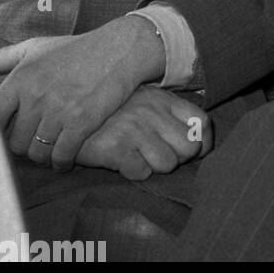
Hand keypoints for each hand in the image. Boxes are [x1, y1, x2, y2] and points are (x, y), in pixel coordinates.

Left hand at [0, 17, 165, 171]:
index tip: (0, 139)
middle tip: (33, 142)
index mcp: (21, 79)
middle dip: (23, 146)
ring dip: (42, 156)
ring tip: (48, 150)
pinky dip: (62, 163)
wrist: (120, 49)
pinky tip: (65, 158)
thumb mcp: (34, 47)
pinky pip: (61, 156)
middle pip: (14, 143)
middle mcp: (36, 96)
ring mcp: (59, 111)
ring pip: (36, 153)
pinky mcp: (82, 122)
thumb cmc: (74, 49)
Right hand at [75, 86, 212, 180]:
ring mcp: (135, 129)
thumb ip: (169, 113)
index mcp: (163, 99)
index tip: (198, 152)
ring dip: (156, 167)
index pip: (202, 122)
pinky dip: (136, 172)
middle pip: (190, 147)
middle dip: (180, 159)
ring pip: (168, 164)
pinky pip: (142, 172)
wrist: (68, 113)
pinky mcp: (116, 148)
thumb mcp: (144, 101)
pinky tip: (125, 163)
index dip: (205, 142)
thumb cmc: (112, 111)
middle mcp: (152, 112)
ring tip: (141, 158)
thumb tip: (198, 137)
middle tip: (162, 157)